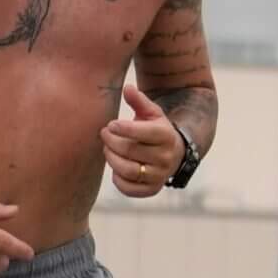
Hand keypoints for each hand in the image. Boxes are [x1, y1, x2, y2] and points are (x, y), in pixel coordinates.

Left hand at [103, 84, 183, 198]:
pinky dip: (118, 179)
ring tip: (107, 149)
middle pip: (130, 151)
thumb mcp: (152, 113)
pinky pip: (129, 188)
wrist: (174, 153)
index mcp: (166, 136)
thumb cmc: (155, 129)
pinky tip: (116, 168)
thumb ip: (139, 101)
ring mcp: (160, 175)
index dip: (124, 128)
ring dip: (112, 159)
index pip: (143, 133)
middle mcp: (166, 157)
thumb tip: (127, 88)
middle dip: (112, 142)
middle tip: (104, 134)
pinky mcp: (152, 189)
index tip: (110, 124)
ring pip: (128, 170)